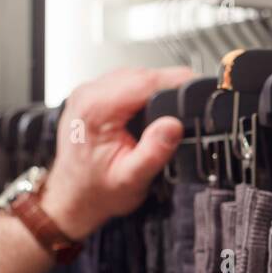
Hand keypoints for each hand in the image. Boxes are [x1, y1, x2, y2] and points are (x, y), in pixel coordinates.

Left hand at [41, 66, 193, 240]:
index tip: (198, 84)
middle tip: (190, 102)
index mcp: (96, 109)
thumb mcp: (132, 179)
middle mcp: (88, 95)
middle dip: (168, 84)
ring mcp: (87, 93)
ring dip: (155, 87)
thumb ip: (154, 151)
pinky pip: (123, 83)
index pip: (145, 80)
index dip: (176, 80)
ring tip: (171, 107)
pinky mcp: (91, 96)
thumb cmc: (96, 191)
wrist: (73, 198)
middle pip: (140, 74)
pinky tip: (149, 109)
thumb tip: (174, 125)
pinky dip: (141, 92)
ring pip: (133, 75)